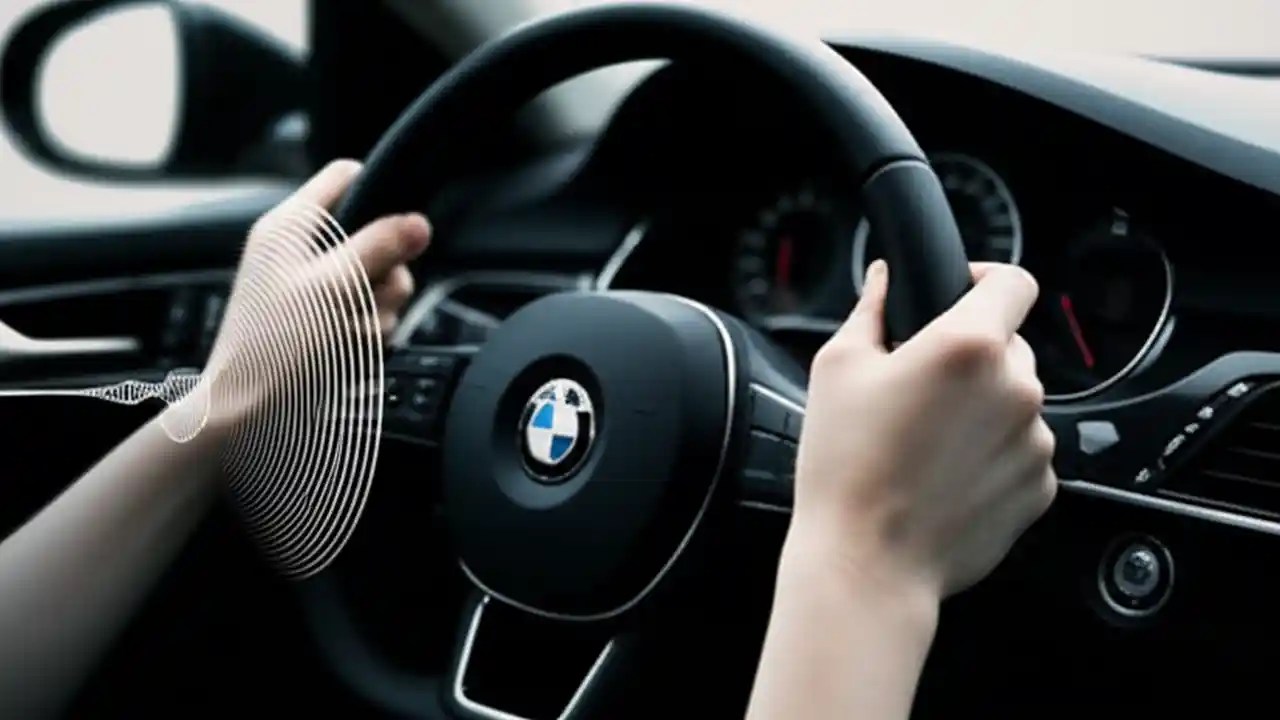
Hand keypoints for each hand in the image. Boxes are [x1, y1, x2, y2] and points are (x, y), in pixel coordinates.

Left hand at [196, 159, 430, 429]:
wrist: (246, 417)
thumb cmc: (273, 349)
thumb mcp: (332, 287)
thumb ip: (379, 248)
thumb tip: (420, 222)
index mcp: (291, 226)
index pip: (345, 178)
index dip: (379, 192)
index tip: (400, 228)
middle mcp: (304, 252)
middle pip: (376, 237)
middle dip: (386, 273)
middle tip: (367, 297)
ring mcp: (318, 290)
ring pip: (380, 283)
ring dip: (378, 311)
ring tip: (348, 334)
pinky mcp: (329, 323)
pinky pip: (372, 315)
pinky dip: (369, 334)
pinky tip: (349, 350)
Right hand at [786, 259, 1055, 601]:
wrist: (867, 562)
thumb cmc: (846, 468)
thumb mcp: (838, 369)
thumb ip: (870, 309)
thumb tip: (884, 280)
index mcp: (968, 346)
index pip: (1013, 281)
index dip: (984, 279)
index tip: (960, 293)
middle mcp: (1016, 388)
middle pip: (1010, 345)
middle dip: (970, 355)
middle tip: (917, 388)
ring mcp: (1035, 442)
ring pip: (1014, 401)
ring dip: (981, 408)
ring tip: (925, 443)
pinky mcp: (1041, 488)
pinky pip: (1019, 451)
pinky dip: (990, 455)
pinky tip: (943, 476)